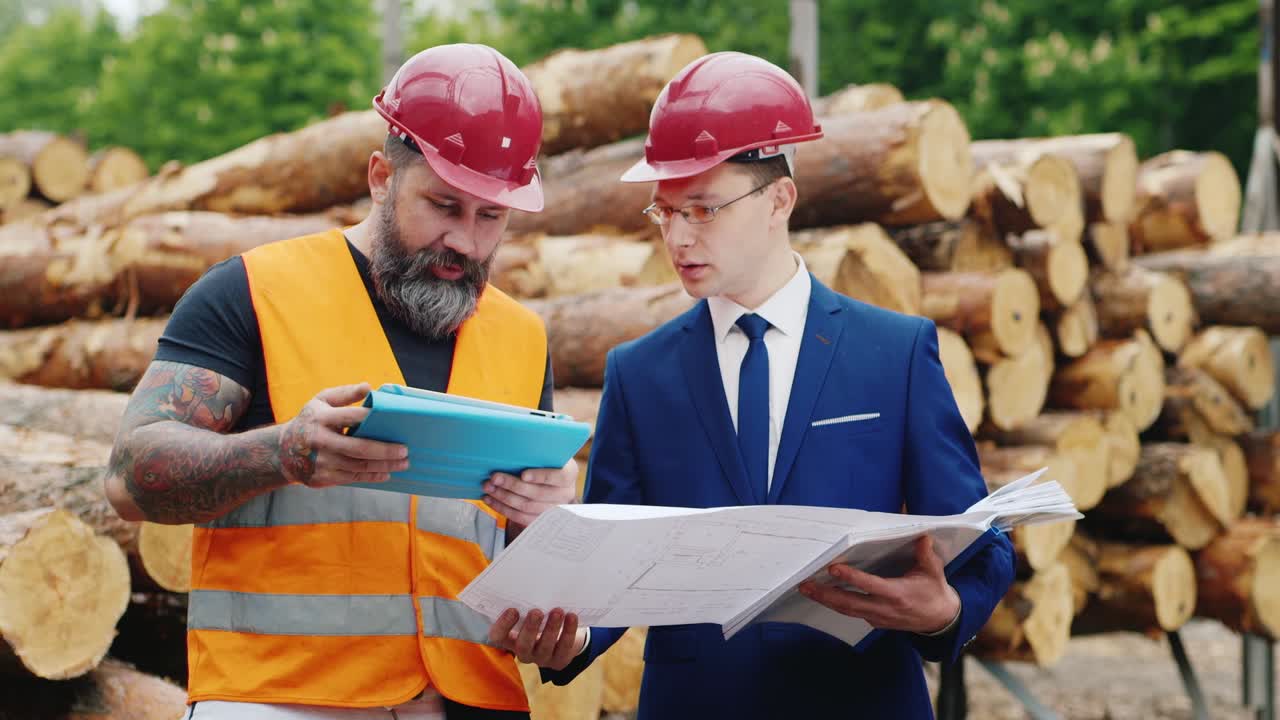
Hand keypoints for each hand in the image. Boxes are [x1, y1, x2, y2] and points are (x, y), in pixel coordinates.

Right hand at [278, 383, 408, 486]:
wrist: (283, 451)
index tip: (393, 421)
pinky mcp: (322, 478)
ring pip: (359, 467)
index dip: (371, 418)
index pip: (350, 416)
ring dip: (384, 466)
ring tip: (403, 463)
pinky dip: (372, 476)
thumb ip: (344, 393)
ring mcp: (321, 462)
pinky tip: (386, 473)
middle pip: (359, 448)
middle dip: (386, 451)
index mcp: (320, 418)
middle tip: (405, 450)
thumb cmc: (310, 421)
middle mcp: (320, 441)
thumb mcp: (321, 401)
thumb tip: (368, 387)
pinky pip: (353, 478)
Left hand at [482, 457, 578, 526]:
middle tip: (494, 478)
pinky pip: (520, 517)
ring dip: (504, 497)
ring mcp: (553, 508)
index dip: (541, 476)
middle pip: (538, 493)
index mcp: (570, 473)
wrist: (547, 479)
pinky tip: (490, 499)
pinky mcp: (540, 519)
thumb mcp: (547, 452)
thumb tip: (520, 435)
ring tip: (488, 488)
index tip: (523, 474)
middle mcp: (565, 493)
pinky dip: (502, 508)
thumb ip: (539, 448)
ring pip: (527, 506)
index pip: (560, 477)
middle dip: (512, 485)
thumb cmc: (544, 460)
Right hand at [488, 607, 585, 670]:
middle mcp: (524, 651)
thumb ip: (526, 602)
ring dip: (552, 628)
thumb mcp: (530, 611)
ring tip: (558, 611)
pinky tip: (571, 616)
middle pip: (523, 645)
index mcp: (511, 638)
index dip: (503, 625)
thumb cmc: (541, 617)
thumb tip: (528, 577)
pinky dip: (568, 631)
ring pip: (545, 646)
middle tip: (537, 611)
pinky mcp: (560, 660)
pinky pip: (564, 646)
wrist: (563, 635)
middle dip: (530, 628)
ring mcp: (542, 658)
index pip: (498, 636)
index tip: (512, 610)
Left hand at [797, 535, 960, 634]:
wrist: (939, 620)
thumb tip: (922, 535)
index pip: (870, 585)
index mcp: (898, 594)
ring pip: (846, 610)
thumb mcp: (933, 571)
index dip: (852, 577)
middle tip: (805, 584)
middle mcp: (884, 609)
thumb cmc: (934, 591)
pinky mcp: (874, 621)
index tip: (833, 568)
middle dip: (826, 594)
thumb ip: (925, 555)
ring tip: (805, 589)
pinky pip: (851, 613)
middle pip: (850, 602)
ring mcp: (878, 617)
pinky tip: (821, 595)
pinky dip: (835, 605)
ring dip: (825, 600)